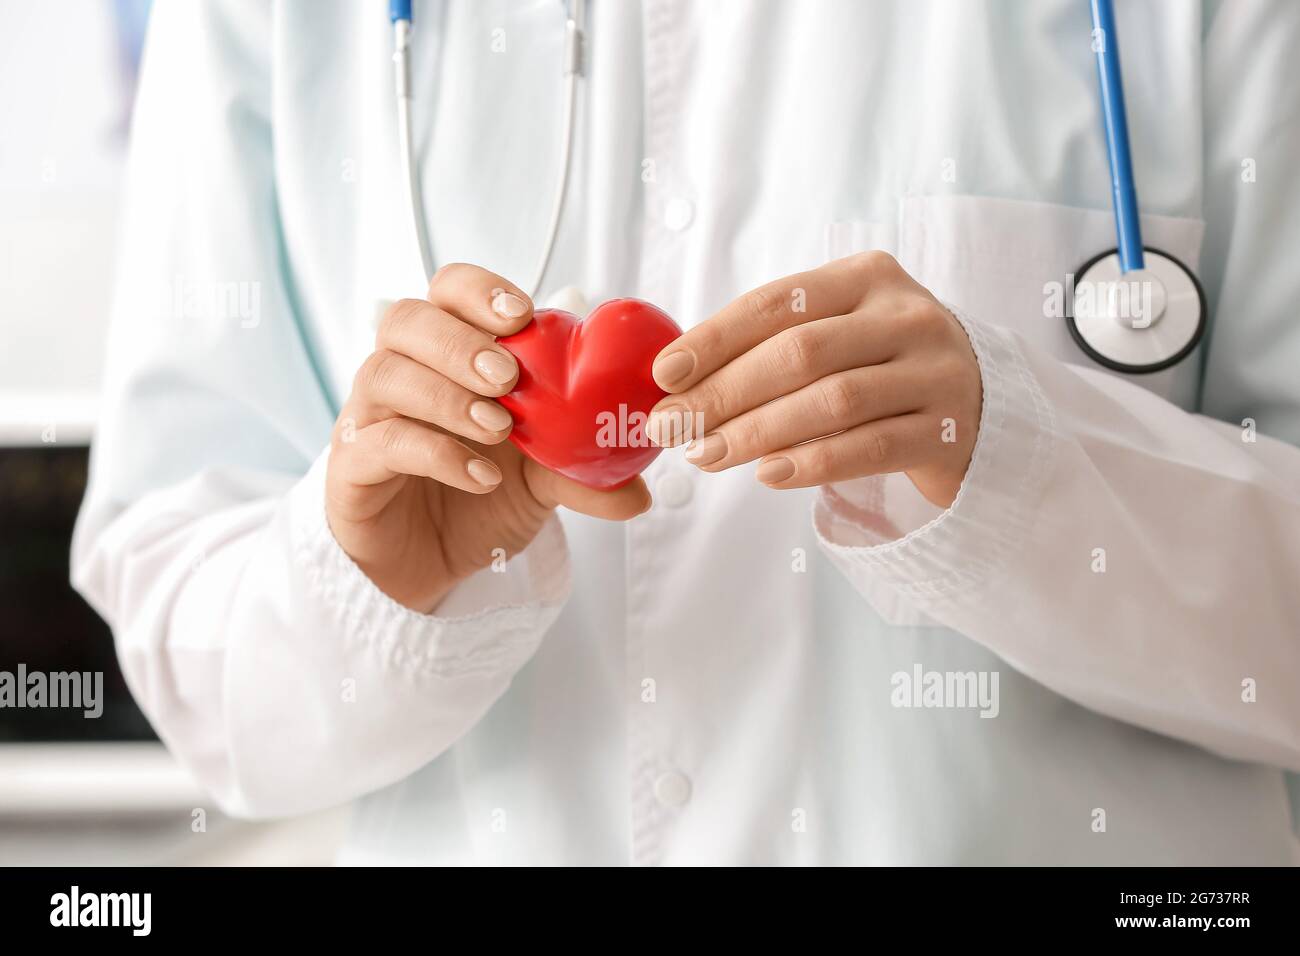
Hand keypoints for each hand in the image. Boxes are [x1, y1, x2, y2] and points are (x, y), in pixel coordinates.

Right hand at [327, 264, 650, 612]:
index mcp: (445, 355)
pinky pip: (380, 442)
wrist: (424, 566)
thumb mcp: (541, 484)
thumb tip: (641, 491)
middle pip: (406, 320)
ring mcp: (368, 416)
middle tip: (509, 376)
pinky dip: (436, 454)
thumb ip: (584, 476)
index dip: (479, 290)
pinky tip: (480, 477)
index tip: (522, 312)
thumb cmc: (474, 501)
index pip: (448, 292)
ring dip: (447, 394)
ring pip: (383, 373)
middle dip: (461, 341)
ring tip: (499, 428)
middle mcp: (400, 373)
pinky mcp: (351, 466)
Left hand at [646, 252, 981, 507]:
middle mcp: (906, 316)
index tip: (664, 374)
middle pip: (800, 352)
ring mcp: (934, 372)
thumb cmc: (881, 367)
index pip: (779, 302)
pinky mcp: (948, 430)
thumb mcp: (839, 333)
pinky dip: (812, 463)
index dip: (715, 337)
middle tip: (673, 428)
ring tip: (706, 456)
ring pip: (833, 400)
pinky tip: (768, 475)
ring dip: (758, 432)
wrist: (982, 406)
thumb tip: (677, 382)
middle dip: (725, 392)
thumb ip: (773, 345)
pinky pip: (870, 448)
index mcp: (868, 277)